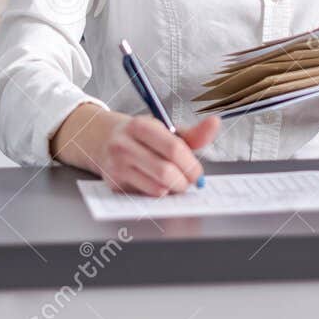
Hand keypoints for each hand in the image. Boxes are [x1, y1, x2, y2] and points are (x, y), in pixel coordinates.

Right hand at [53, 104, 220, 194]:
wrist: (103, 140)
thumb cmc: (142, 137)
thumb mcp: (165, 130)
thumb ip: (193, 133)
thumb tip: (215, 123)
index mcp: (141, 126)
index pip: (174, 148)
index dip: (191, 164)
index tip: (198, 172)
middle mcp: (124, 145)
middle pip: (166, 172)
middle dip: (185, 181)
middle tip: (189, 182)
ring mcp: (116, 165)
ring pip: (157, 188)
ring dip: (173, 189)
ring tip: (175, 182)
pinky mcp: (113, 184)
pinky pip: (145, 196)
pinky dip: (158, 194)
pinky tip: (157, 185)